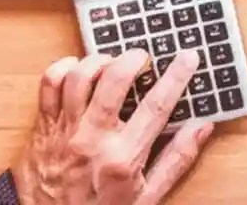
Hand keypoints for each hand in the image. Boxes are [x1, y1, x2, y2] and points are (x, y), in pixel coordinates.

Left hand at [13, 49, 212, 203]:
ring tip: (111, 62)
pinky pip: (49, 85)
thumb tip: (201, 129)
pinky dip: (63, 68)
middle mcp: (93, 139)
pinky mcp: (44, 127)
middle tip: (143, 56)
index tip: (188, 57)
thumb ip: (176, 161)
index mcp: (123, 157)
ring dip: (99, 61)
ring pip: (80, 77)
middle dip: (133, 58)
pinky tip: (78, 69)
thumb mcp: (146, 197)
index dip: (176, 76)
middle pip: (114, 80)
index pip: (156, 106)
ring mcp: (65, 131)